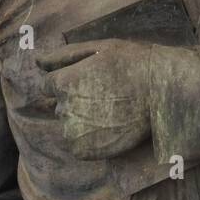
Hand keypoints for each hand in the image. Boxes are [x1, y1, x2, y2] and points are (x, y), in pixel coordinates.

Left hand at [35, 39, 153, 159]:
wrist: (162, 93)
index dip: (71, 81)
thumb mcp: (100, 48)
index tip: (94, 80)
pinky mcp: (84, 151)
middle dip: (77, 100)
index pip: (49, 85)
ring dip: (82, 120)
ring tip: (111, 111)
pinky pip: (77, 145)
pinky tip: (110, 126)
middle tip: (107, 94)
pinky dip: (89, 139)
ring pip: (69, 125)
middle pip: (60, 106)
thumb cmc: (133, 64)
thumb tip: (36, 61)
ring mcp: (74, 132)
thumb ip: (64, 56)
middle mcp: (64, 108)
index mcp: (64, 82)